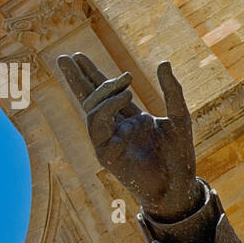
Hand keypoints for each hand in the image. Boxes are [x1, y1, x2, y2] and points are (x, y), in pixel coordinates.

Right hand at [57, 53, 201, 220]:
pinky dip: (107, 110)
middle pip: (90, 99)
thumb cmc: (179, 156)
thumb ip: (172, 91)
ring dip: (105, 93)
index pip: (106, 93)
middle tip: (64, 57)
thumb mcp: (179, 116)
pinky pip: (97, 128)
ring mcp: (109, 141)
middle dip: (77, 78)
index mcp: (130, 119)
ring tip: (127, 83)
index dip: (92, 74)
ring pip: (91, 111)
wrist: (179, 186)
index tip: (77, 55)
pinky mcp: (106, 155)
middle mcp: (116, 128)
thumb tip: (163, 62)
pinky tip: (125, 99)